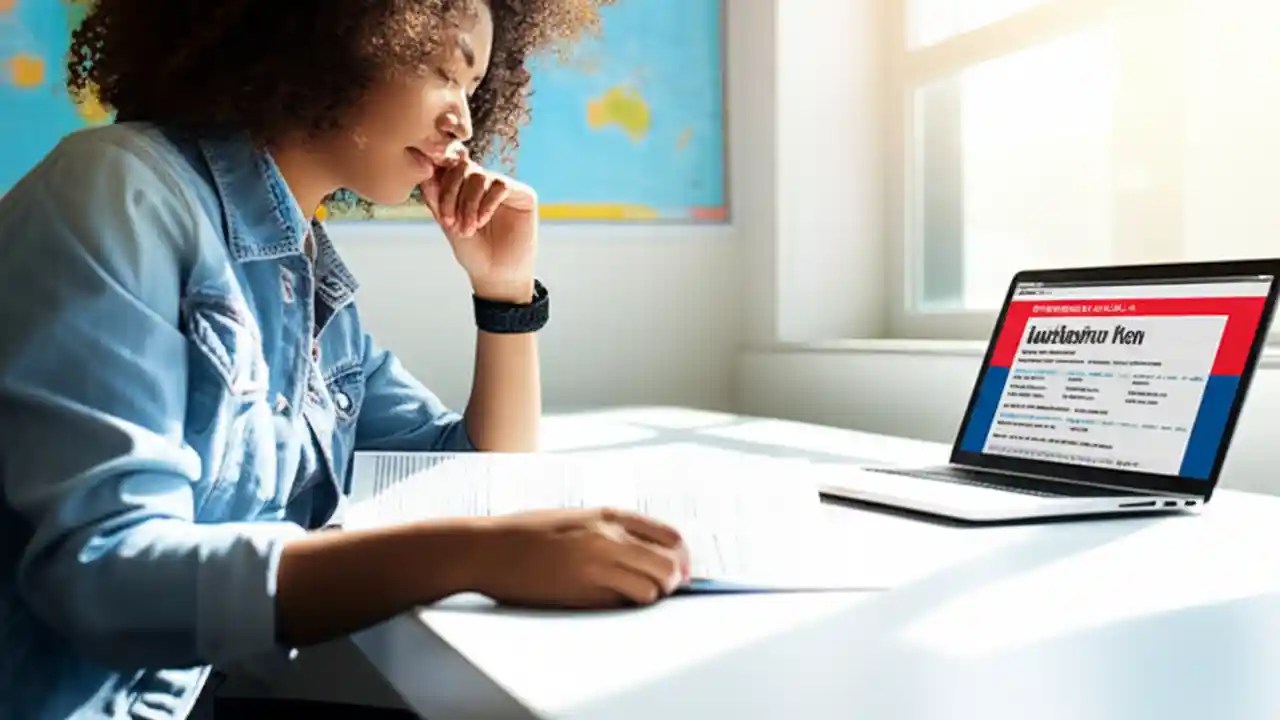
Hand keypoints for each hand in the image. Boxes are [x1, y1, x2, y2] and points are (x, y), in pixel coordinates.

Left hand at [421, 150, 538, 302]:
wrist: (497, 274)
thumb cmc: (473, 252)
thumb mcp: (447, 224)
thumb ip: (436, 199)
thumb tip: (425, 175)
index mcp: (465, 187)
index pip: (449, 168)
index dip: (441, 184)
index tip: (440, 215)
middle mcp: (484, 183)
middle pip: (462, 168)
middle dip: (451, 194)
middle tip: (451, 222)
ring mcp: (503, 187)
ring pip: (479, 176)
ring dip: (468, 203)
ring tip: (468, 228)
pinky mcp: (522, 194)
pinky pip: (500, 185)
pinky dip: (487, 203)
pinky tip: (482, 221)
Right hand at [471, 507, 691, 607]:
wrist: (488, 548)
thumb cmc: (527, 533)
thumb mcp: (577, 518)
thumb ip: (611, 530)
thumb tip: (648, 552)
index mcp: (609, 514)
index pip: (670, 535)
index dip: (682, 556)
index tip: (680, 569)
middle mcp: (609, 535)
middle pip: (670, 564)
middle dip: (674, 580)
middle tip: (666, 589)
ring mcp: (597, 563)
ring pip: (652, 588)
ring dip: (651, 596)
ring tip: (635, 596)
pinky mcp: (583, 589)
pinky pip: (623, 602)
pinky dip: (625, 605)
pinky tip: (610, 600)